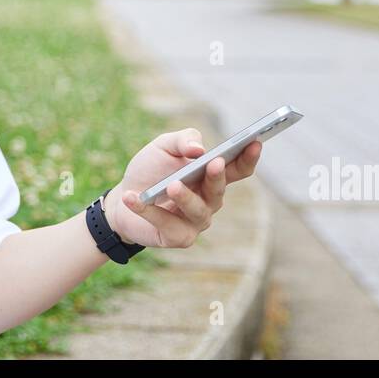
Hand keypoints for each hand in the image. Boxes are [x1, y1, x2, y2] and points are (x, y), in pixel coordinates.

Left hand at [103, 128, 261, 249]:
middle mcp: (209, 200)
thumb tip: (199, 149)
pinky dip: (148, 210)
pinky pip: (168, 225)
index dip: (249, 157)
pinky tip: (133, 197)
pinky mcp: (178, 237)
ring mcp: (196, 221)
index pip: (238, 168)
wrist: (123, 198)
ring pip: (198, 211)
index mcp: (212, 176)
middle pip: (219, 190)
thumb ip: (182, 140)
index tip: (255, 142)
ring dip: (185, 197)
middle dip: (217, 176)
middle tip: (214, 162)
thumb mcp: (163, 146)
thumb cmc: (150, 170)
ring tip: (172, 185)